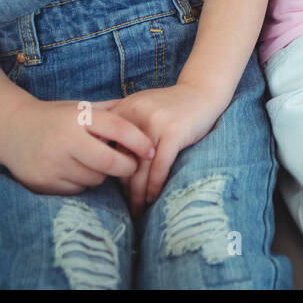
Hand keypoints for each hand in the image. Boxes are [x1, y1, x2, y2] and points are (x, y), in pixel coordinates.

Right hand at [0, 97, 155, 195]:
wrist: (10, 129)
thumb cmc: (55, 118)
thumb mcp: (80, 108)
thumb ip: (110, 110)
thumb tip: (145, 111)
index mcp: (77, 118)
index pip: (117, 129)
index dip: (139, 141)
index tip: (151, 150)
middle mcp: (65, 140)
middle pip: (109, 162)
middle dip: (126, 166)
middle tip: (132, 165)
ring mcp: (53, 164)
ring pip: (95, 179)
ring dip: (102, 175)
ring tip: (94, 163)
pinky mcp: (44, 183)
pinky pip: (77, 190)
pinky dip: (82, 183)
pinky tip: (75, 171)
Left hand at [104, 83, 227, 218]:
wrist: (202, 92)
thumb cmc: (170, 106)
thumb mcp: (141, 107)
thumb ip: (123, 125)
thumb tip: (100, 157)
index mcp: (124, 109)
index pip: (105, 146)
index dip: (104, 171)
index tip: (107, 191)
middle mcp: (136, 115)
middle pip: (122, 160)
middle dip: (122, 188)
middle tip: (122, 208)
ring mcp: (156, 123)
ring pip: (140, 168)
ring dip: (138, 194)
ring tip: (136, 210)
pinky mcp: (175, 132)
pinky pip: (160, 167)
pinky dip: (155, 186)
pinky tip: (153, 199)